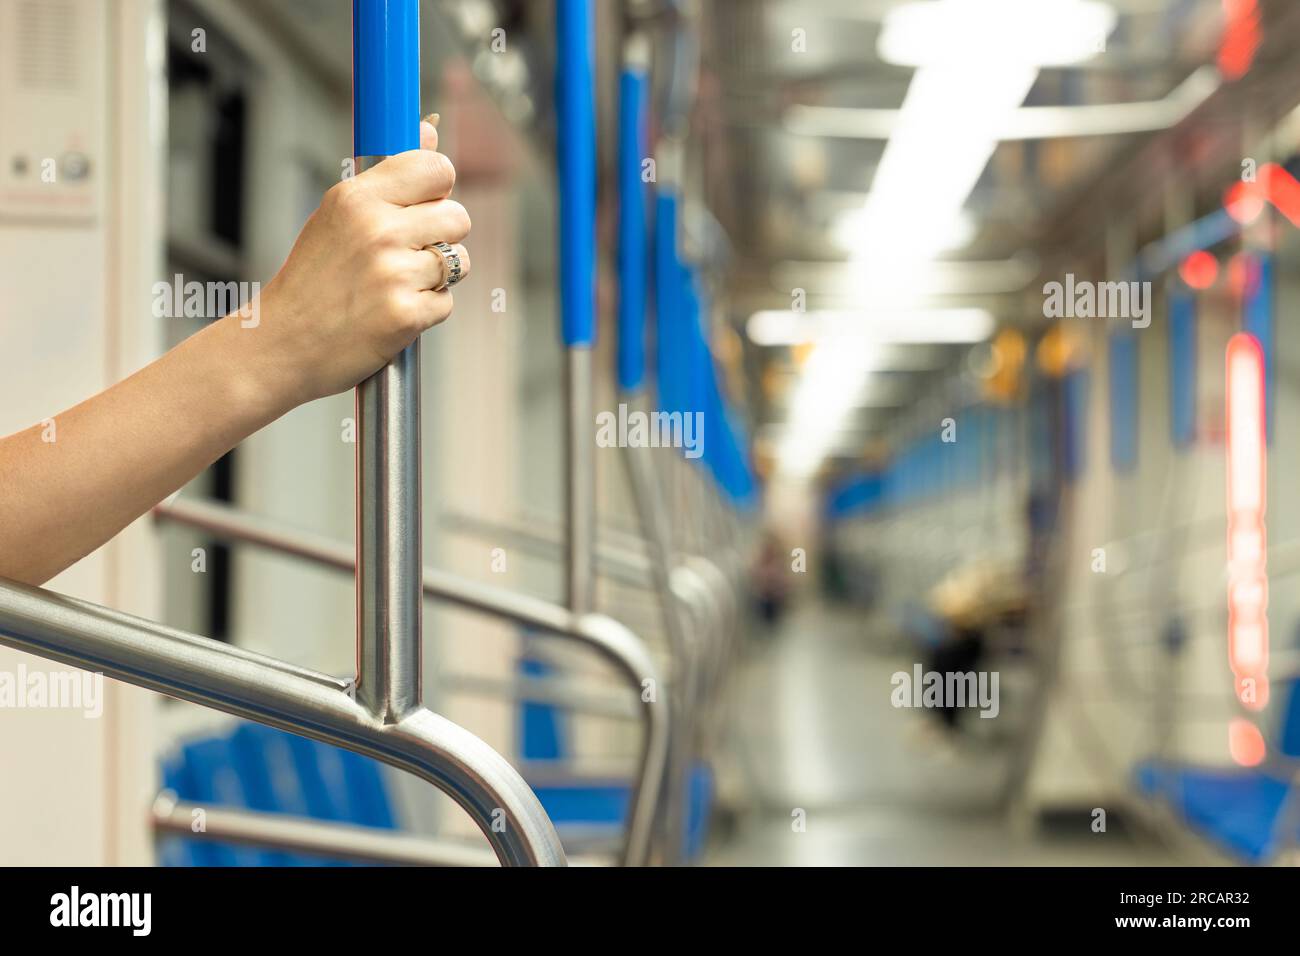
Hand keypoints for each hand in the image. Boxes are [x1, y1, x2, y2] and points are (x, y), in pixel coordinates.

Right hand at [241, 116, 470, 407]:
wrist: (279, 344)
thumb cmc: (312, 280)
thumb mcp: (338, 215)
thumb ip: (390, 177)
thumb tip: (431, 127)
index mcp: (356, 197)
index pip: (436, 168)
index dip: (439, 188)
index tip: (424, 205)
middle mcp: (377, 229)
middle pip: (458, 216)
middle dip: (442, 237)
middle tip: (405, 255)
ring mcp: (392, 273)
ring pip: (457, 262)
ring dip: (435, 277)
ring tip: (395, 285)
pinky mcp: (405, 315)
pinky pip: (446, 303)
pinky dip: (426, 312)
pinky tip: (391, 313)